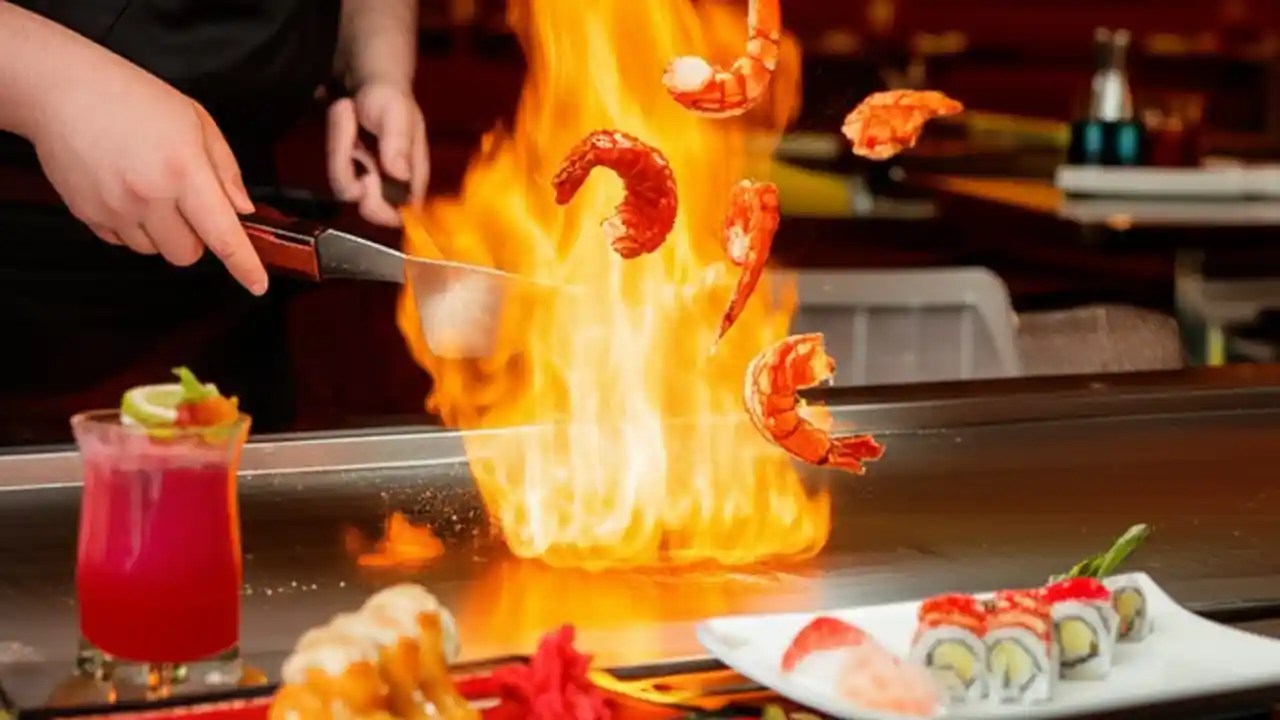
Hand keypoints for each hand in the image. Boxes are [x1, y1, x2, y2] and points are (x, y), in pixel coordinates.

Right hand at [29, 53, 265, 293]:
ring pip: (154, 251)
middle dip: (195, 239)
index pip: (222, 235)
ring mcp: (115, 208)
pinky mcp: (87, 215)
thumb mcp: (197, 121)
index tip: (258, 285)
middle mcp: (149, 196)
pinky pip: (122, 242)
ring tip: (149, 190)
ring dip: (161, 233)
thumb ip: (225, 169)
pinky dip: (131, 227)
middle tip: (188, 205)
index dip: (244, 265)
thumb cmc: (134, 98)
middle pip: (187, 254)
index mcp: (184, 171)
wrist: (63, 90)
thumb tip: (243, 211)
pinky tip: (124, 191)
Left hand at [327, 83, 428, 226]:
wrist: (369, 81)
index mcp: (414, 177)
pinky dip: (335, 144)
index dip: (382, 209)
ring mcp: (371, 181)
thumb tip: (401, 175)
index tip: (366, 181)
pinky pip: (337, 172)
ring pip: (347, 186)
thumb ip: (398, 143)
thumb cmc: (390, 97)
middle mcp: (394, 186)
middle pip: (368, 204)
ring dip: (340, 147)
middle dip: (351, 169)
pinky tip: (343, 119)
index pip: (402, 214)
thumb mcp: (396, 113)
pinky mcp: (352, 174)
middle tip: (351, 132)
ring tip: (347, 109)